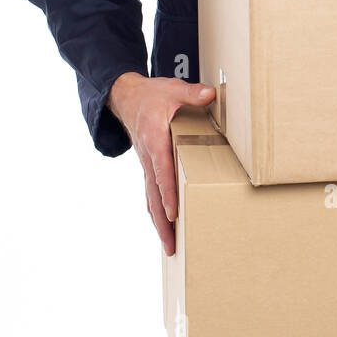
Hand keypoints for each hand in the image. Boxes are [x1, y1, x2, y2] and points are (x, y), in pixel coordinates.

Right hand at [107, 73, 214, 255]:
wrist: (126, 97)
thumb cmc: (152, 95)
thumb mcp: (172, 89)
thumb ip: (192, 93)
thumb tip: (211, 94)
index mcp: (154, 139)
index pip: (162, 170)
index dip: (167, 192)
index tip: (173, 213)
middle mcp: (147, 157)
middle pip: (153, 195)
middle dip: (161, 222)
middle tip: (171, 246)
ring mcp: (146, 164)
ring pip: (150, 198)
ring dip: (159, 223)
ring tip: (170, 247)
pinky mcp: (148, 167)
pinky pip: (151, 193)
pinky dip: (156, 211)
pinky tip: (166, 226)